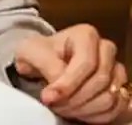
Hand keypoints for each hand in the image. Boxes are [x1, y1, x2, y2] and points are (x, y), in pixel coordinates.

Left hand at [15, 25, 129, 123]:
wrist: (42, 60)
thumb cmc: (39, 52)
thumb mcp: (32, 52)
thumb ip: (47, 67)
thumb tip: (58, 92)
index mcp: (86, 35)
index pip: (86, 63)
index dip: (68, 84)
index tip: (48, 97)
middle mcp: (105, 50)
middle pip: (100, 80)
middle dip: (75, 98)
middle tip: (54, 105)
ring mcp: (115, 69)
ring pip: (110, 96)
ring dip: (84, 109)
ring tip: (62, 109)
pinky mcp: (118, 87)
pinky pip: (116, 107)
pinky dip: (95, 115)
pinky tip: (76, 113)